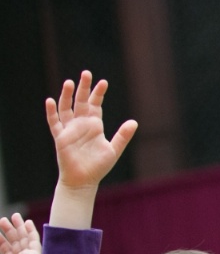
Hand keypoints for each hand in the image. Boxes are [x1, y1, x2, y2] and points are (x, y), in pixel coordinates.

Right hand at [46, 72, 137, 189]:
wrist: (84, 180)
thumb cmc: (98, 166)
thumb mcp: (113, 149)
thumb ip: (123, 136)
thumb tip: (134, 122)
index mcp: (94, 125)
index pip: (95, 105)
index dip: (98, 94)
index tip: (104, 82)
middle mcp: (81, 124)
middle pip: (80, 102)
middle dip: (83, 88)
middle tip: (86, 73)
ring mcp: (70, 130)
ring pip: (66, 108)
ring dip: (66, 96)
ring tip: (69, 82)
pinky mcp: (61, 138)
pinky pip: (54, 123)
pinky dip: (51, 112)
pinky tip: (50, 101)